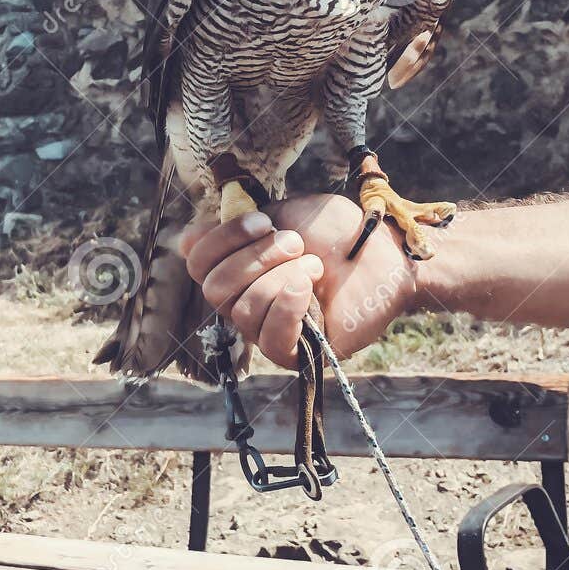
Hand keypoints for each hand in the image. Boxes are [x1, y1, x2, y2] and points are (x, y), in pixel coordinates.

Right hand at [181, 193, 417, 367]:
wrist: (383, 252)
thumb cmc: (337, 232)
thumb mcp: (282, 215)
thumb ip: (235, 227)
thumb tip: (185, 241)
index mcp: (236, 266)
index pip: (197, 261)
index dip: (222, 238)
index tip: (263, 221)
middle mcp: (244, 300)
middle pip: (214, 288)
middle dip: (256, 258)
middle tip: (297, 244)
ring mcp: (268, 328)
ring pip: (242, 310)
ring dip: (282, 277)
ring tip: (316, 266)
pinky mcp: (297, 353)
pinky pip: (270, 340)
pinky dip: (286, 307)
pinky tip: (307, 288)